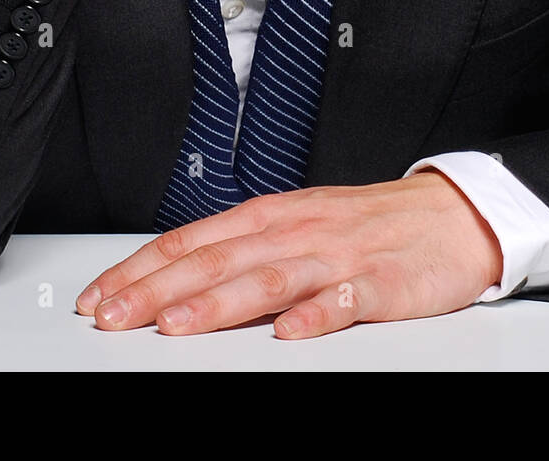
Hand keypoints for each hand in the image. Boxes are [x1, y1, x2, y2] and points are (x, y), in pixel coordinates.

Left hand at [75, 171, 504, 338]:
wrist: (450, 213)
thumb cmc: (368, 223)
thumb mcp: (297, 222)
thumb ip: (243, 248)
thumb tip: (176, 276)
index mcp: (272, 216)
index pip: (193, 240)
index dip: (142, 269)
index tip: (99, 297)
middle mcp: (298, 230)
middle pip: (219, 259)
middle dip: (160, 290)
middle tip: (115, 316)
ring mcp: (339, 256)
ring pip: (271, 279)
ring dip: (219, 303)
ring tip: (177, 327)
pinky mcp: (383, 283)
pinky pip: (347, 301)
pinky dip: (317, 316)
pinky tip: (291, 335)